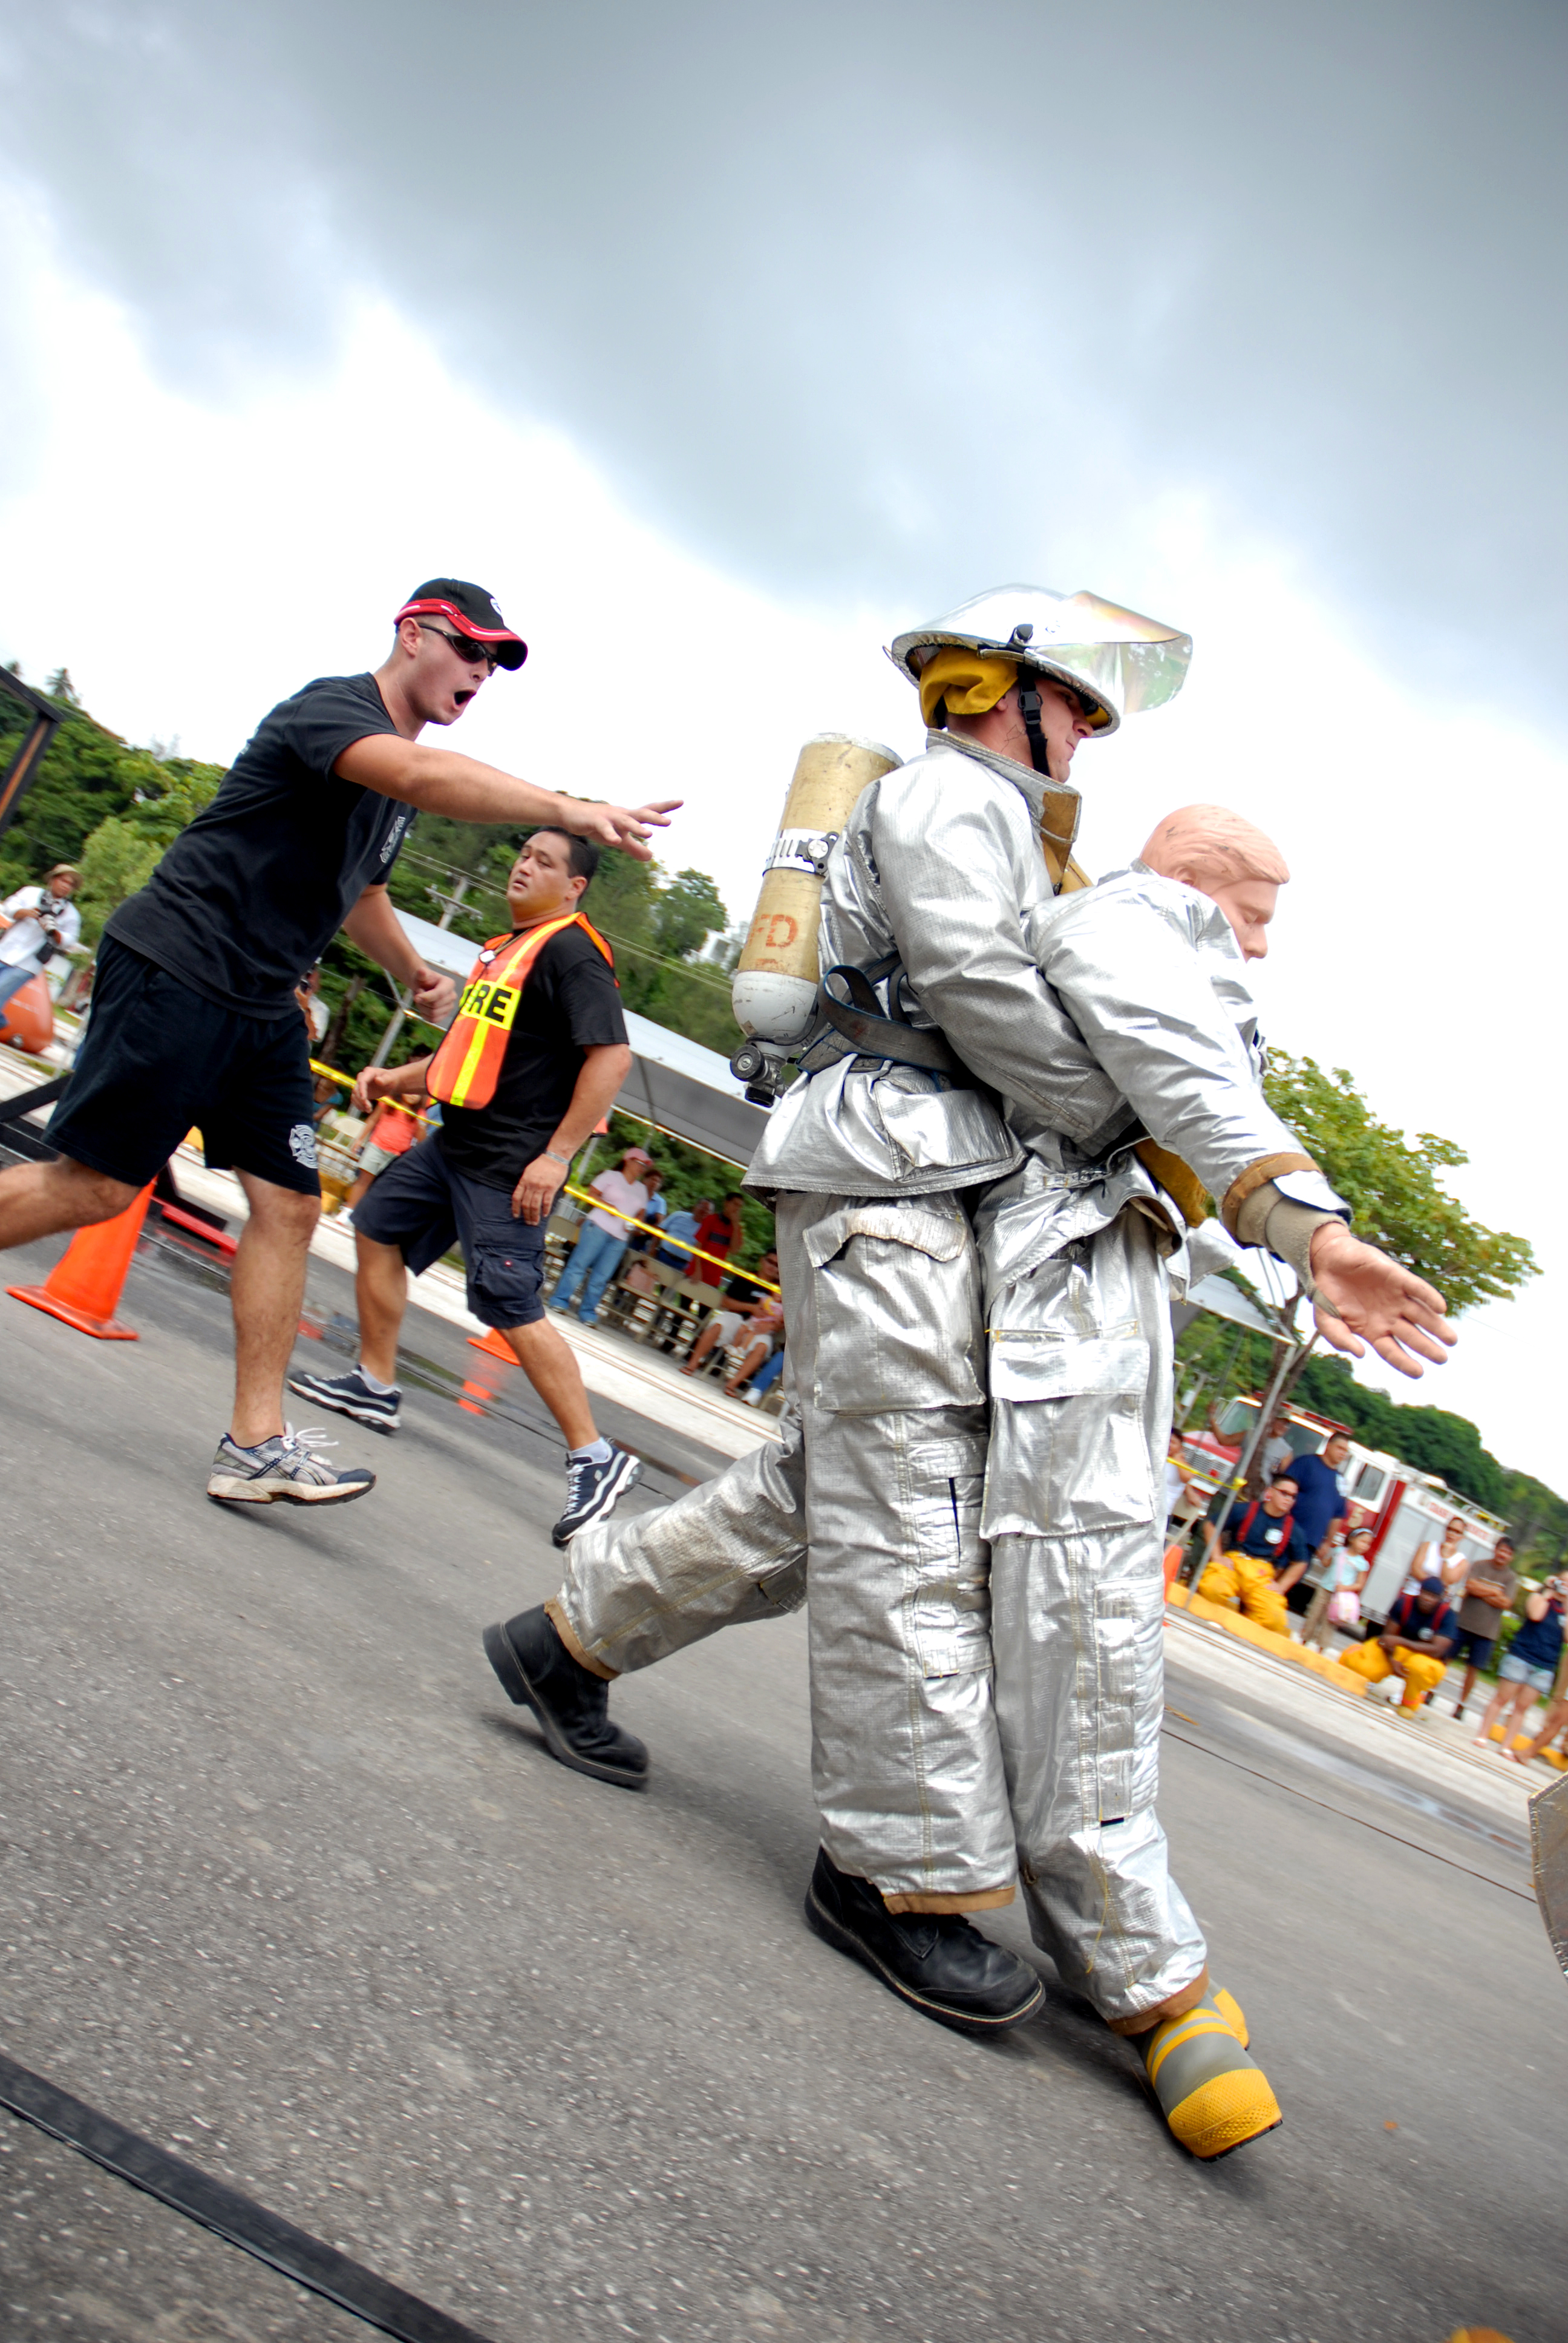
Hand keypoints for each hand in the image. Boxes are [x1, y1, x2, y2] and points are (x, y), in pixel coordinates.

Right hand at [351, 1065, 392, 1115]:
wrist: (389, 1083)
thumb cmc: (391, 1079)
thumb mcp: (390, 1079)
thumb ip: (385, 1079)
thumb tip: (377, 1080)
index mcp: (369, 1072)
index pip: (362, 1081)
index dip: (361, 1090)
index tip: (364, 1099)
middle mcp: (362, 1077)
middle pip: (356, 1089)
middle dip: (361, 1100)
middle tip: (369, 1108)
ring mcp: (360, 1085)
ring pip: (354, 1095)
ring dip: (360, 1104)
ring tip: (369, 1110)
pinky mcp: (360, 1091)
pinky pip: (355, 1099)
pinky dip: (359, 1105)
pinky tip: (365, 1110)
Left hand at [410, 964, 456, 1024]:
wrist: (424, 986)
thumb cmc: (423, 980)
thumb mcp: (420, 975)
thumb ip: (421, 973)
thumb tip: (421, 971)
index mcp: (449, 983)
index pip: (439, 994)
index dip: (427, 997)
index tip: (416, 997)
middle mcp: (452, 995)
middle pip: (435, 1005)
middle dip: (422, 1001)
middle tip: (418, 994)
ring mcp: (450, 1006)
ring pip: (433, 1013)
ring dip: (422, 1008)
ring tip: (420, 1000)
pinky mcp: (445, 1015)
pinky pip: (433, 1020)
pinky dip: (425, 1015)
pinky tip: (423, 1007)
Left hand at [511, 1154, 567, 1225]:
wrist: (555, 1157)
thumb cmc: (542, 1163)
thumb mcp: (528, 1171)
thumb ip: (525, 1182)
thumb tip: (522, 1193)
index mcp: (524, 1181)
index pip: (516, 1197)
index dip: (515, 1208)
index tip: (516, 1215)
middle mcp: (531, 1185)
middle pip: (526, 1204)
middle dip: (526, 1215)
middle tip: (527, 1222)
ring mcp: (541, 1187)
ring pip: (535, 1205)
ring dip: (534, 1216)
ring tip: (535, 1222)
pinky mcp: (551, 1189)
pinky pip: (546, 1202)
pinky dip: (545, 1210)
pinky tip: (544, 1215)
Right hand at [564, 798, 681, 862]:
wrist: (570, 814)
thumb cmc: (596, 824)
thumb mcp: (618, 839)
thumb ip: (634, 847)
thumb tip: (651, 857)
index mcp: (628, 817)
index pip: (649, 810)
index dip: (665, 807)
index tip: (681, 801)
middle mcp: (621, 814)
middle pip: (640, 813)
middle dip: (654, 817)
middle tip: (669, 822)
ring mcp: (608, 816)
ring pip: (625, 820)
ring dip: (636, 827)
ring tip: (648, 834)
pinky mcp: (594, 821)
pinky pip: (603, 828)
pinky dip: (610, 834)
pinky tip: (615, 841)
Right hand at [1309, 1224, 1456, 1378]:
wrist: (1327, 1259)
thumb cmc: (1327, 1293)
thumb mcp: (1326, 1320)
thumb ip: (1339, 1339)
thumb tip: (1361, 1354)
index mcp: (1373, 1330)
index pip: (1392, 1351)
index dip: (1405, 1362)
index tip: (1419, 1373)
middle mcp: (1389, 1316)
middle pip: (1412, 1335)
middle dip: (1428, 1347)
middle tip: (1442, 1358)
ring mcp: (1395, 1297)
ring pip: (1421, 1314)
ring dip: (1436, 1326)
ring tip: (1451, 1340)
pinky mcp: (1397, 1277)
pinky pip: (1417, 1289)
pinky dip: (1429, 1297)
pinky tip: (1441, 1308)